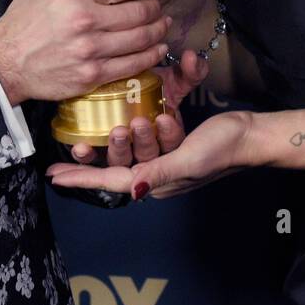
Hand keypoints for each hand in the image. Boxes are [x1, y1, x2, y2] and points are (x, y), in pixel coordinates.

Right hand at [0, 0, 169, 105]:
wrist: (6, 62)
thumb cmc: (24, 22)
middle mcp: (85, 19)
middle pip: (141, 10)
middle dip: (155, 8)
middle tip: (157, 6)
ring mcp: (90, 49)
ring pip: (142, 38)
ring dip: (158, 31)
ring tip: (162, 24)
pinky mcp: (92, 74)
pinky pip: (133, 64)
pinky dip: (151, 55)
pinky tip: (157, 48)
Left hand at [47, 111, 253, 199]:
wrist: (250, 134)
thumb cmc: (223, 148)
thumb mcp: (189, 160)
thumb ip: (160, 174)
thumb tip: (134, 190)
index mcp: (157, 183)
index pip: (111, 181)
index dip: (82, 178)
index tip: (53, 175)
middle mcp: (158, 173)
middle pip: (120, 163)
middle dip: (108, 148)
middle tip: (98, 134)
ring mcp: (166, 157)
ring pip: (133, 146)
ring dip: (127, 134)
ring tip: (125, 120)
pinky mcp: (174, 142)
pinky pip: (149, 134)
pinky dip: (143, 122)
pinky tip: (138, 113)